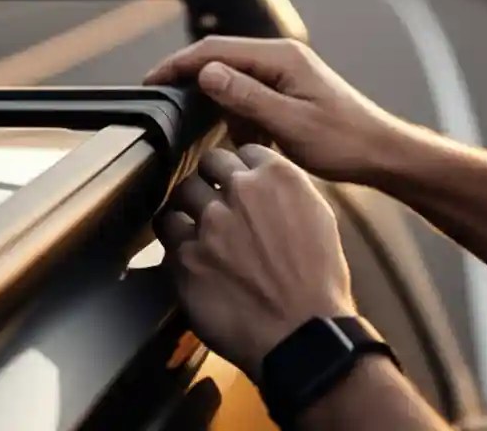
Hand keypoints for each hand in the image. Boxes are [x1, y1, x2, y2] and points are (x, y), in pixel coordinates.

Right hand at [144, 37, 413, 184]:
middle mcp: (281, 58)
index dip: (178, 64)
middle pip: (220, 59)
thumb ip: (246, 97)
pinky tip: (235, 137)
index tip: (152, 82)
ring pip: (232, 79)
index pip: (215, 50)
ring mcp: (285, 73)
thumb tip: (206, 74)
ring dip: (214, 102)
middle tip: (160, 101)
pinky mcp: (287, 91)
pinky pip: (248, 95)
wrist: (381, 154)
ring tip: (195, 126)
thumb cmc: (345, 141)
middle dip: (188, 79)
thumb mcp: (290, 124)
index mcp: (281, 58)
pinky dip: (234, 114)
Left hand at [155, 145, 355, 381]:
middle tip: (215, 202)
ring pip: (182, 193)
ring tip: (196, 225)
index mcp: (277, 178)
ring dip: (189, 207)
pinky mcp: (184, 254)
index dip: (239, 169)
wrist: (301, 334)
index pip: (243, 151)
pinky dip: (175, 238)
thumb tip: (265, 183)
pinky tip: (185, 250)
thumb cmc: (319, 283)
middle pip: (207, 164)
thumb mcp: (318, 220)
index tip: (239, 183)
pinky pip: (167, 230)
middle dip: (211, 180)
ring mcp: (208, 221)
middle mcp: (239, 191)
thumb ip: (286, 193)